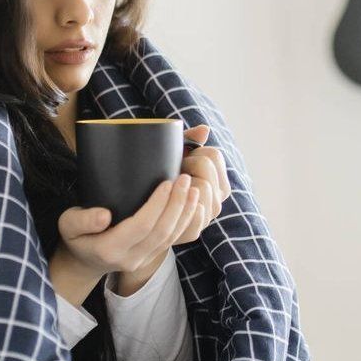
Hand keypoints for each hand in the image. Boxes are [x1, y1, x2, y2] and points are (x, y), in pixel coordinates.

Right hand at [57, 173, 201, 279]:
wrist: (84, 261)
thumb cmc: (76, 236)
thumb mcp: (67, 225)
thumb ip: (81, 220)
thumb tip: (104, 215)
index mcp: (109, 249)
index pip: (140, 226)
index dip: (157, 205)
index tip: (167, 182)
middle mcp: (129, 258)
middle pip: (161, 232)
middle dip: (176, 205)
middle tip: (185, 179)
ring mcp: (143, 260)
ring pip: (171, 237)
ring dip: (185, 212)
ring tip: (194, 188)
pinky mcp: (152, 257)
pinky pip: (172, 240)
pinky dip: (185, 221)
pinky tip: (192, 204)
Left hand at [171, 124, 232, 245]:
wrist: (142, 215)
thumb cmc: (159, 180)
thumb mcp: (171, 157)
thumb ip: (188, 140)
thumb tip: (204, 129)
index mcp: (218, 179)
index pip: (214, 154)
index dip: (193, 152)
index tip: (179, 160)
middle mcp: (218, 198)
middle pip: (206, 167)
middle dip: (186, 165)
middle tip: (171, 174)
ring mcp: (208, 216)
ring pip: (202, 186)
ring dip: (181, 184)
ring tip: (168, 189)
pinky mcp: (195, 231)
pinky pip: (194, 211)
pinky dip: (182, 205)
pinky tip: (167, 205)